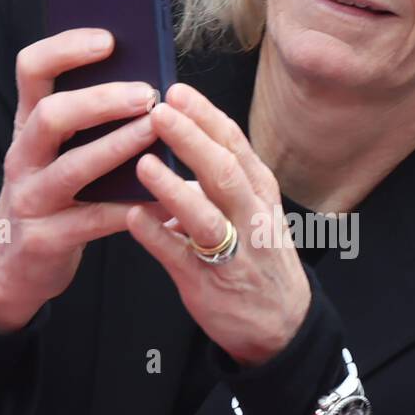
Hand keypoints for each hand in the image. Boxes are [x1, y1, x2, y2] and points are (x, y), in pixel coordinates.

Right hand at [0, 28, 166, 332]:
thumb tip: (149, 84)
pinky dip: (131, 210)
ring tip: (156, 133)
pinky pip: (92, 221)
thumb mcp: (59, 154)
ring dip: (117, 146)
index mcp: (29, 126)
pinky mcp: (44, 240)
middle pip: (52, 114)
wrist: (12, 268)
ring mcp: (30, 199)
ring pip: (72, 167)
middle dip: (101, 99)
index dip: (66, 47)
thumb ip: (90, 123)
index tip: (109, 38)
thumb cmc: (54, 199)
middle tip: (147, 94)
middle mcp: (24, 157)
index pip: (31, 69)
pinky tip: (165, 202)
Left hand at [125, 81, 311, 366]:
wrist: (281, 323)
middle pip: (222, 172)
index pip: (234, 144)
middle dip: (190, 139)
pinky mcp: (208, 284)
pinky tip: (133, 219)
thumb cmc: (258, 255)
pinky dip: (157, 237)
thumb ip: (220, 173)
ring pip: (205, 216)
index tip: (176, 91)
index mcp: (259, 191)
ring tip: (144, 164)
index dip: (204, 116)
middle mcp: (251, 217)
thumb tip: (179, 131)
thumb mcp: (253, 206)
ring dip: (173, 189)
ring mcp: (232, 252)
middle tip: (157, 111)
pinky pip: (180, 257)